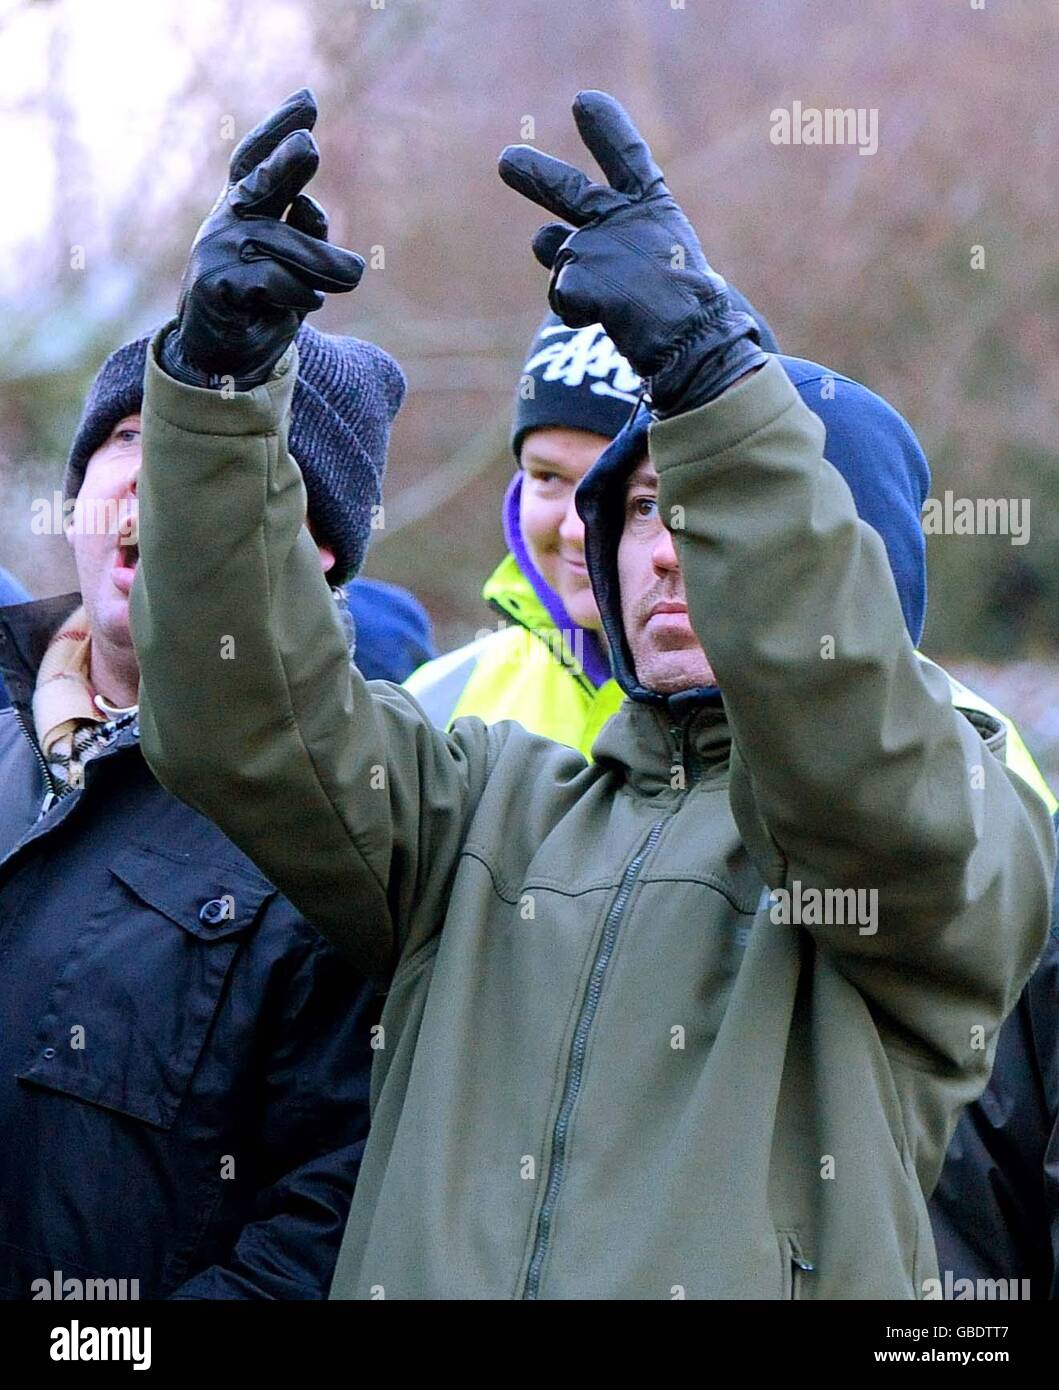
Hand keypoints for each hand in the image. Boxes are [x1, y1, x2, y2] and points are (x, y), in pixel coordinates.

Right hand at [162, 89, 364, 390]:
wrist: (226, 358)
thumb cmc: (265, 304)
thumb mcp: (294, 265)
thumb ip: (305, 234)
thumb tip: (311, 205)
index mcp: (244, 207)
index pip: (257, 160)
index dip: (278, 129)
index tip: (307, 101)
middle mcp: (228, 220)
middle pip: (261, 183)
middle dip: (285, 163)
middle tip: (310, 147)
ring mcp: (218, 250)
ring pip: (290, 245)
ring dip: (327, 264)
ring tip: (352, 276)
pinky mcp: (217, 283)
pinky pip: (278, 281)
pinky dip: (300, 295)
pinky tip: (304, 302)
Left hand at [498, 91, 764, 413]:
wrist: (692, 337)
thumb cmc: (679, 308)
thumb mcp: (650, 262)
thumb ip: (595, 242)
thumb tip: (537, 237)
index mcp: (651, 207)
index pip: (628, 158)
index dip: (607, 129)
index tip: (585, 101)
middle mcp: (621, 216)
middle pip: (568, 190)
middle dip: (534, 174)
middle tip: (506, 162)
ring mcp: (597, 241)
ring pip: (561, 262)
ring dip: (572, 286)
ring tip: (614, 305)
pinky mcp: (579, 273)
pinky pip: (560, 297)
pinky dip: (575, 314)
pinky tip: (610, 319)